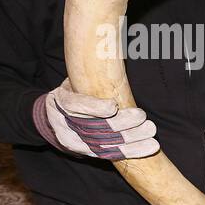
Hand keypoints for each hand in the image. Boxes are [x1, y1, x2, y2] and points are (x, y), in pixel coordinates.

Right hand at [34, 78, 157, 159]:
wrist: (54, 116)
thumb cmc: (74, 91)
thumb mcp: (76, 78)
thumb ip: (92, 71)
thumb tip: (115, 49)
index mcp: (61, 100)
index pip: (76, 105)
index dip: (94, 108)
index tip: (113, 106)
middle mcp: (64, 122)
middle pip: (94, 127)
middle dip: (121, 124)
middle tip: (143, 117)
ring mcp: (74, 140)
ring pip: (104, 144)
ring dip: (132, 140)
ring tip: (151, 133)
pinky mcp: (86, 152)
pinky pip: (110, 155)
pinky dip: (131, 151)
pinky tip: (149, 148)